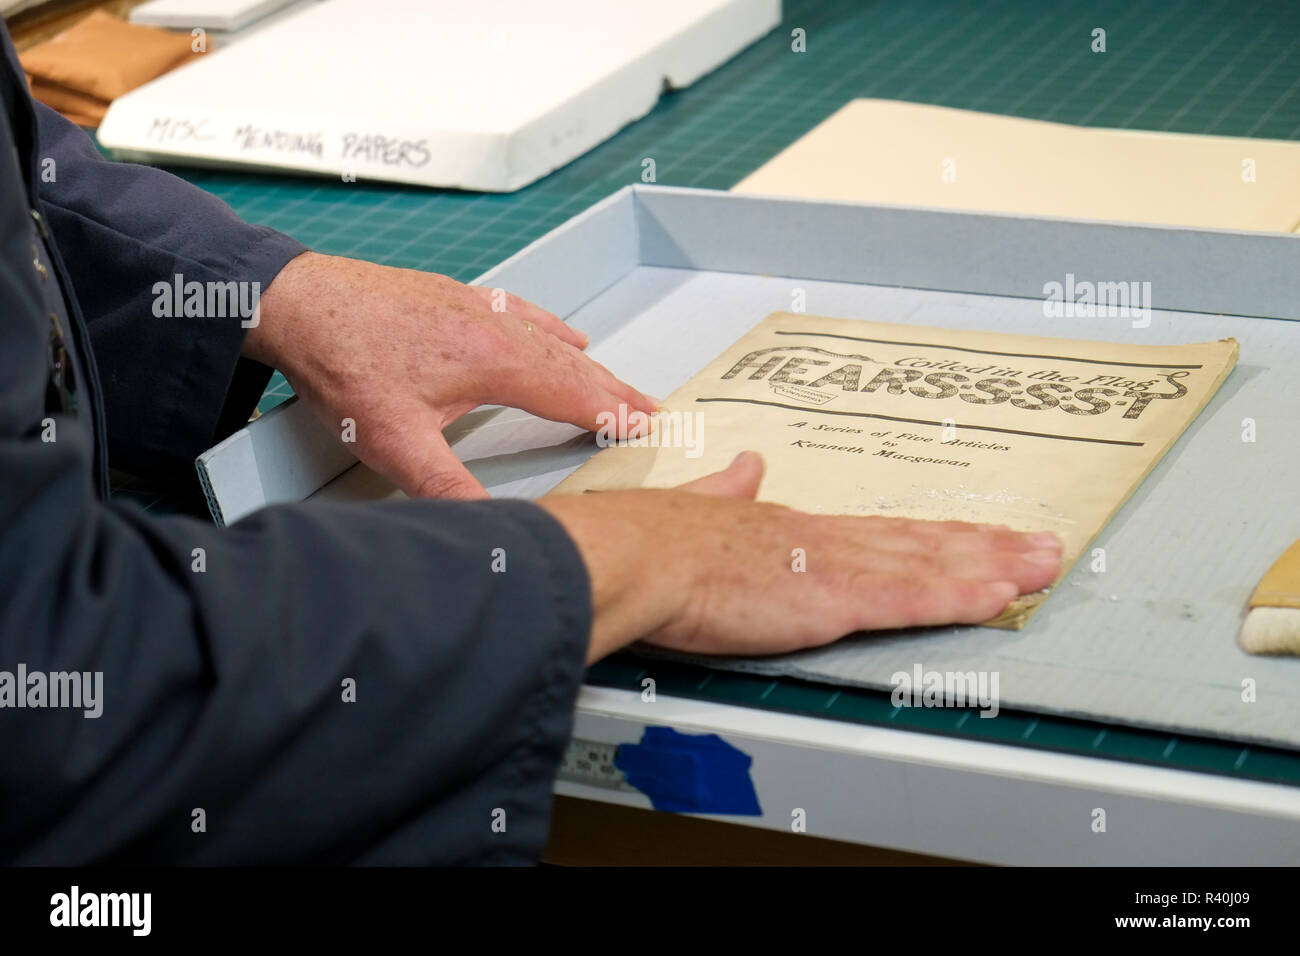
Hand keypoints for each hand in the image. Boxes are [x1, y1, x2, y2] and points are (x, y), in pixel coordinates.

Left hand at [246, 251, 657, 498]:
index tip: (644, 426)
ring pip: (550, 338)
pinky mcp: (456, 296)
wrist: (298, 302)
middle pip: (571, 364)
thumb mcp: (394, 442)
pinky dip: (552, 328)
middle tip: (650, 407)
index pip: (570, 393)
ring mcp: (477, 307)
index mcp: (493, 362)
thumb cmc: (342, 363)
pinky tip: (563, 330)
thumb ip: (447, 489)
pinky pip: (523, 312)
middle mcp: (496, 328)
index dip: (610, 412)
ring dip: (588, 363)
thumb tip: (490, 530)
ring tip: (617, 380)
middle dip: (614, 389)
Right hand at [538, 452, 1063, 662]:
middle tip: (1045, 545)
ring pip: (930, 565)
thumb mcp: (702, 503)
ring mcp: (835, 567)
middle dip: (989, 545)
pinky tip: (998, 595)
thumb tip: (744, 463)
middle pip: (924, 541)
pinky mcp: (829, 599)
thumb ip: (729, 488)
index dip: (938, 534)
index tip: (978, 535)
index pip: (884, 532)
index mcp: (797, 528)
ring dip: (992, 565)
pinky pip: (909, 600)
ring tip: (1044, 565)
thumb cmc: (658, 540)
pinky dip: (958, 596)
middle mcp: (828, 542)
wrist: (638, 554)